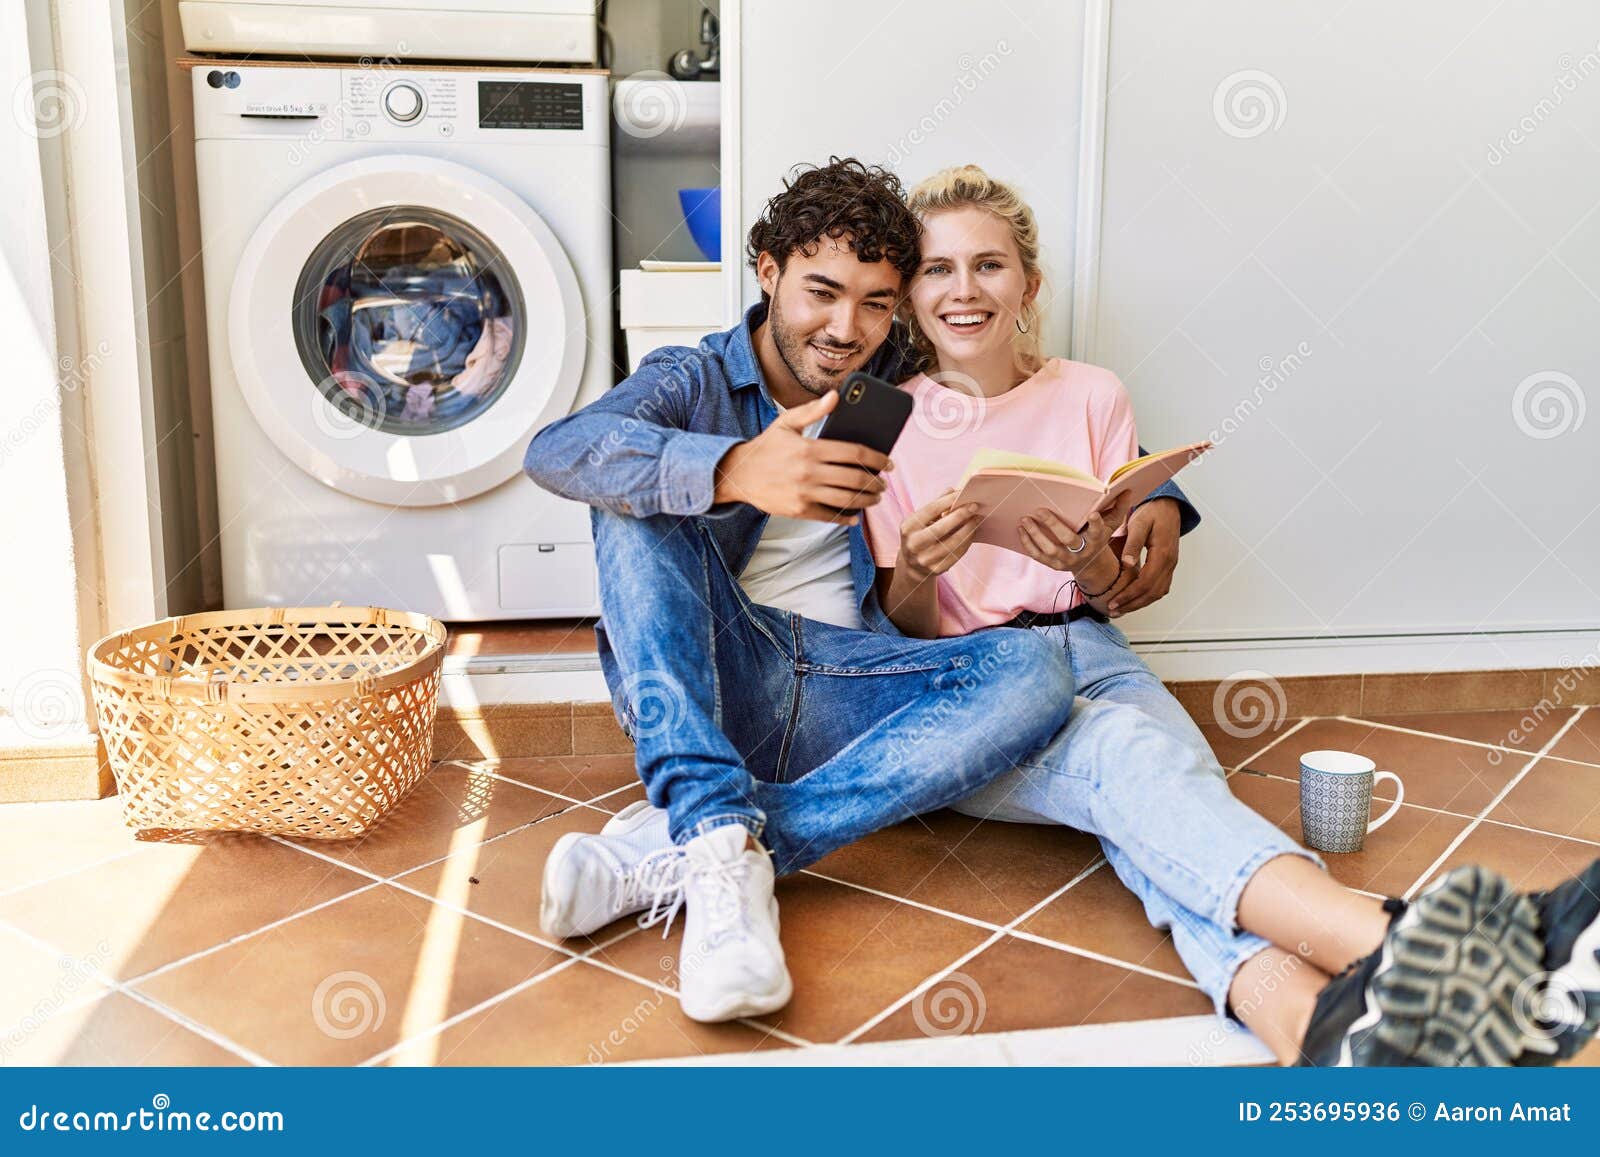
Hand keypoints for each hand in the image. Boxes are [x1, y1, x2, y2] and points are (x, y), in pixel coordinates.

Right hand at [712, 390, 890, 522]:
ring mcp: (804, 493)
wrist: (738, 474)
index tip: (889, 462)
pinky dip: (846, 517)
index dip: (877, 458)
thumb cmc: (766, 447)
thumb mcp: (786, 423)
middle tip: (883, 483)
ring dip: (866, 500)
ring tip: (874, 498)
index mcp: (810, 448)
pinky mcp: (799, 510)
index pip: (854, 453)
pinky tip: (855, 515)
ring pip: (846, 499)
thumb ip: (813, 410)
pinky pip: (829, 516)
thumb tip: (837, 396)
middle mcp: (809, 472)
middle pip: (855, 478)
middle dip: (875, 482)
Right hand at [897, 488, 982, 579]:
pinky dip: (966, 542)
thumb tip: (951, 490)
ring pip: (951, 543)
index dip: (947, 501)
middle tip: (974, 506)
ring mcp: (924, 559)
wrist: (912, 564)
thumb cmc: (920, 535)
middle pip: (940, 528)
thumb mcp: (921, 520)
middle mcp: (913, 544)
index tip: (962, 493)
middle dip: (960, 516)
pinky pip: (956, 554)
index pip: (930, 510)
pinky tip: (972, 532)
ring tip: (976, 519)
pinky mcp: (936, 569)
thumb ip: (935, 505)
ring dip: (967, 529)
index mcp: (908, 528)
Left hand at [1016, 493, 1131, 572]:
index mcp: (1097, 541)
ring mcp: (1066, 561)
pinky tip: (1021, 529)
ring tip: (1025, 519)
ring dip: (1035, 534)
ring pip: (1049, 549)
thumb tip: (1128, 489)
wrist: (1090, 563)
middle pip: (1068, 540)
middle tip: (1039, 510)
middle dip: (1053, 525)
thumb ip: (1119, 507)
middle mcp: (1082, 552)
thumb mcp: (1111, 524)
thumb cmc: (1098, 537)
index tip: (1092, 514)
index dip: (1096, 524)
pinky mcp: (1053, 565)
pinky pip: (1038, 556)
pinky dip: (1028, 543)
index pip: (1098, 532)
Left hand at [1106, 497, 1181, 615]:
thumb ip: (1133, 543)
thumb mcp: (1139, 523)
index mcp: (1162, 554)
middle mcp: (1169, 563)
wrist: (1168, 506)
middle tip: (1113, 610)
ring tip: (1121, 608)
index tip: (1113, 602)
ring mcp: (1171, 565)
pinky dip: (1147, 596)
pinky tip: (1134, 598)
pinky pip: (1160, 586)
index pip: (1145, 583)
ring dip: (1140, 603)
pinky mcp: (1168, 565)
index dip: (1129, 595)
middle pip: (1152, 593)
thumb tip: (1128, 564)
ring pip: (1158, 592)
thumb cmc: (1152, 512)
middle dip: (1132, 604)